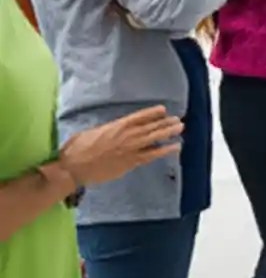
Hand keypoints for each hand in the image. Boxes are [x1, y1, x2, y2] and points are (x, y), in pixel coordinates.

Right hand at [57, 106, 183, 186]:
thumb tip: (113, 130)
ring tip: (180, 128)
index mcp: (116, 126)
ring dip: (168, 132)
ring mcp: (130, 149)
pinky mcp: (131, 162)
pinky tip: (176, 147)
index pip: (138, 117)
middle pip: (150, 127)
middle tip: (177, 119)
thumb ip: (107, 130)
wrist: (73, 167)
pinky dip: (165, 150)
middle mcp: (126, 135)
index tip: (163, 109)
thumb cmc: (77, 149)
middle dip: (165, 122)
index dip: (152, 113)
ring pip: (154, 138)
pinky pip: (152, 155)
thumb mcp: (91, 132)